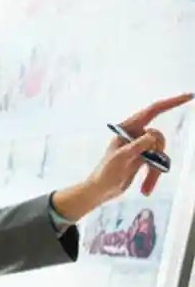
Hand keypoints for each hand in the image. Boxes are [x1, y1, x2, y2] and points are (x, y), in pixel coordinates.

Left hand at [55, 93, 192, 219]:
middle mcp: (135, 135)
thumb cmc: (106, 172)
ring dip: (155, 171)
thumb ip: (137, 145)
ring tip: (145, 187)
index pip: (152, 111)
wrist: (101, 190)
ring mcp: (140, 147)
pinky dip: (154, 177)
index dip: (171, 103)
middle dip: (156, 154)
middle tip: (144, 165)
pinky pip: (158, 164)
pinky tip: (145, 190)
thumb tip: (152, 135)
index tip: (189, 96)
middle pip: (159, 137)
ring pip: (160, 153)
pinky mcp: (144, 159)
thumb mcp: (121, 157)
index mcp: (127, 129)